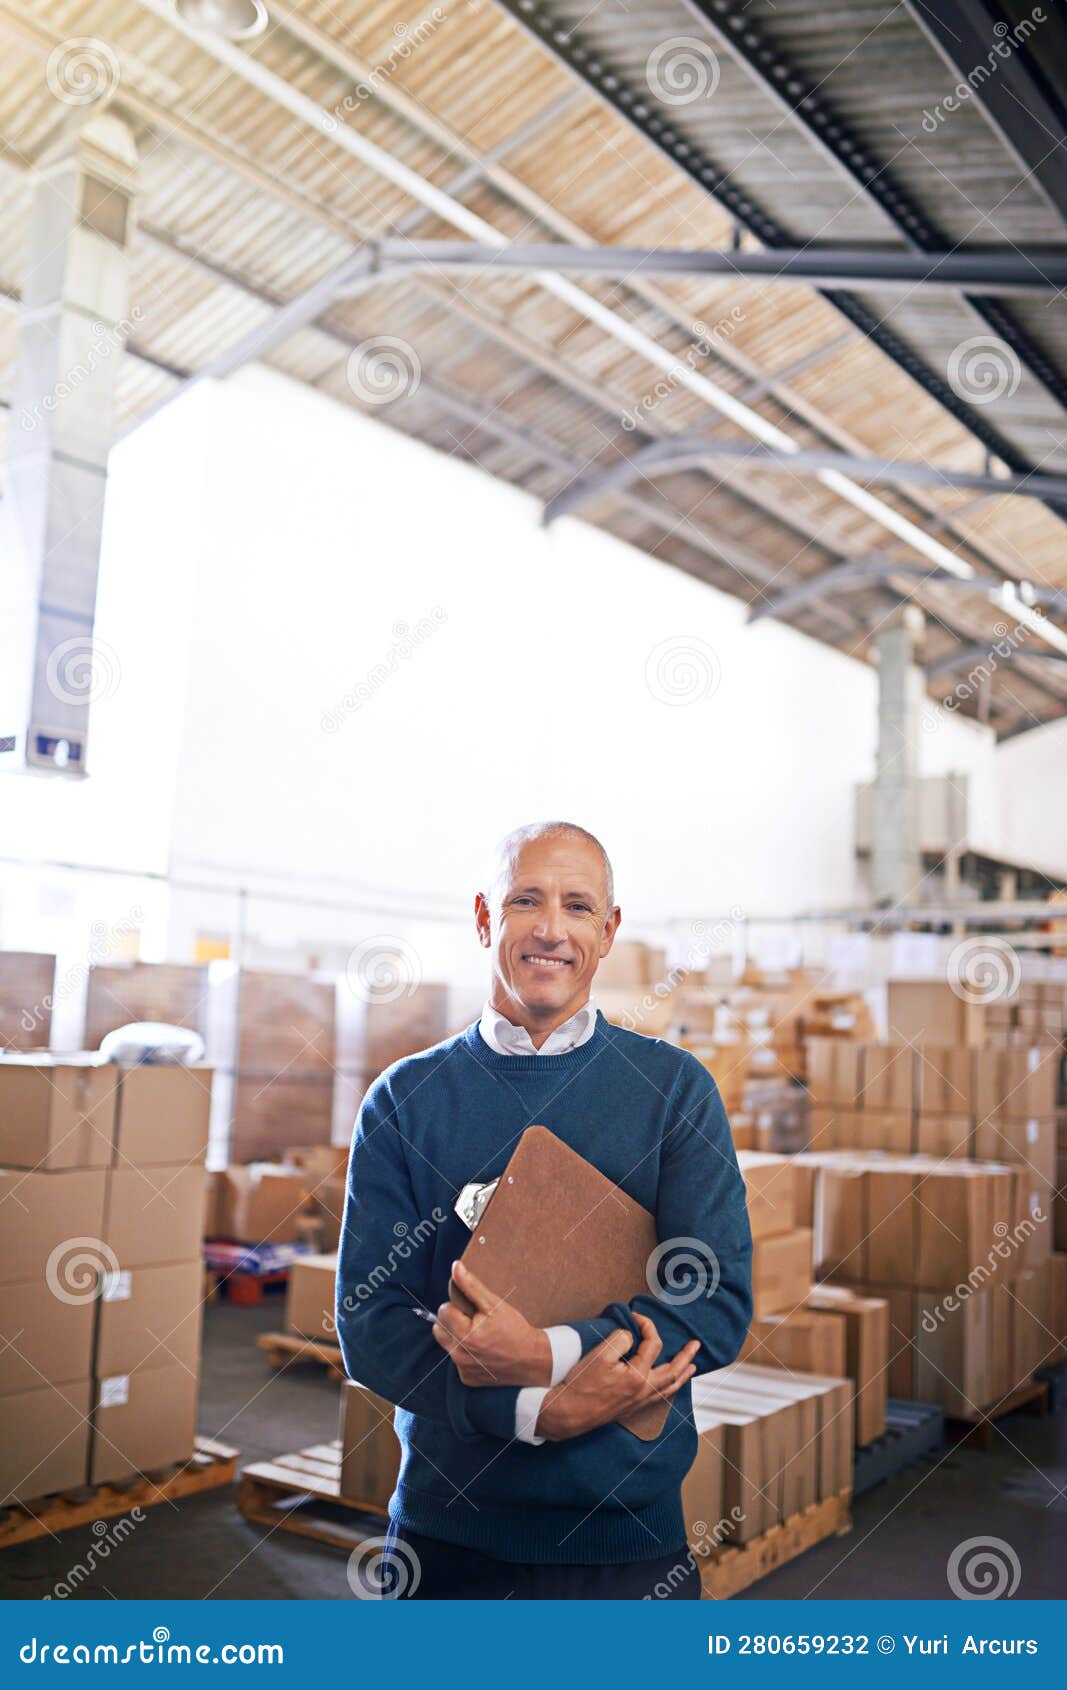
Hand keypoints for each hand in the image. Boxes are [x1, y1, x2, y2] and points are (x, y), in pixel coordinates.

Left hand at [432, 1259, 551, 1386]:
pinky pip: (457, 1360)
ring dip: (458, 1337)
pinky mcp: (467, 1379)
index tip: (473, 1310)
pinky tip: (483, 1351)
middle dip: (453, 1321)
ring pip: (447, 1344)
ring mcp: (463, 1369)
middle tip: (474, 1321)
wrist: (533, 1359)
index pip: (443, 1311)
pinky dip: (466, 1353)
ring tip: (479, 1335)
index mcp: (465, 1335)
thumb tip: (455, 1267)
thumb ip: (471, 1286)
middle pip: (440, 1329)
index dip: (457, 1307)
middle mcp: (460, 1355)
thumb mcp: (495, 1304)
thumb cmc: (514, 1329)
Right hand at [535, 1313, 697, 1440]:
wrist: (567, 1413)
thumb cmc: (581, 1384)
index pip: (653, 1345)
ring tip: (691, 1367)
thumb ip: (620, 1340)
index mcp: (638, 1376)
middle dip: (686, 1356)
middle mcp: (643, 1391)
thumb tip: (631, 1336)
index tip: (636, 1316)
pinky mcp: (630, 1409)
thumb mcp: (599, 1355)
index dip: (647, 1326)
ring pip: (669, 1388)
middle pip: (673, 1372)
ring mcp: (638, 1402)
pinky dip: (669, 1388)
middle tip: (695, 1345)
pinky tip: (667, 1385)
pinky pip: (659, 1397)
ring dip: (682, 1375)